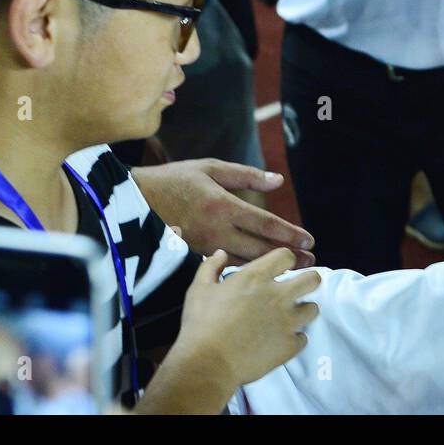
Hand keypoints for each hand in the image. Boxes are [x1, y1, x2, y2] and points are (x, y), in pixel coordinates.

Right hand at [133, 159, 314, 266]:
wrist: (131, 202)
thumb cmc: (173, 180)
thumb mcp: (209, 168)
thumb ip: (245, 176)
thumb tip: (277, 180)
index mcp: (222, 205)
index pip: (264, 224)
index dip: (289, 234)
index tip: (310, 241)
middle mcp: (215, 230)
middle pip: (260, 250)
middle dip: (288, 258)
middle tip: (312, 264)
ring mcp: (204, 247)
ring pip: (245, 263)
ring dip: (272, 269)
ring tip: (294, 273)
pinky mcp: (194, 257)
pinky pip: (226, 267)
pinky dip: (248, 273)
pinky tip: (262, 276)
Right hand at [173, 248, 320, 389]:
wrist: (207, 362)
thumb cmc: (200, 323)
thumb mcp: (199, 289)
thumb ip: (211, 267)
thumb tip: (221, 253)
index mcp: (257, 277)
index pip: (286, 256)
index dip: (286, 260)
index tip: (280, 269)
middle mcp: (278, 295)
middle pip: (313, 279)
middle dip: (308, 281)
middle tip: (297, 290)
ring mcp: (287, 321)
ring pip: (313, 309)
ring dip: (303, 311)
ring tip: (290, 318)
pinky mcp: (289, 345)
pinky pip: (303, 339)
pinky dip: (294, 340)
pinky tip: (280, 341)